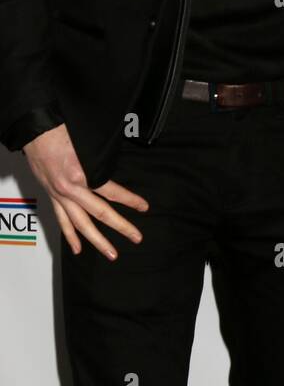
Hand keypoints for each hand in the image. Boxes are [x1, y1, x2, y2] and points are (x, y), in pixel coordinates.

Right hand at [23, 123, 148, 259]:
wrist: (37, 132)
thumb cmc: (62, 132)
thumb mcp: (88, 145)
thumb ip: (103, 161)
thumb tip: (120, 170)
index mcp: (81, 175)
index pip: (112, 192)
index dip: (130, 200)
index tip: (144, 207)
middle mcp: (70, 190)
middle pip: (100, 213)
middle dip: (120, 227)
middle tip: (136, 237)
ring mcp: (59, 195)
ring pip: (80, 224)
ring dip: (97, 241)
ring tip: (111, 253)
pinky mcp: (52, 196)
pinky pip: (62, 221)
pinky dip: (70, 236)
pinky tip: (78, 249)